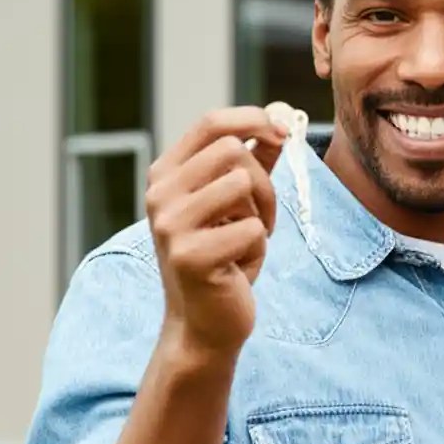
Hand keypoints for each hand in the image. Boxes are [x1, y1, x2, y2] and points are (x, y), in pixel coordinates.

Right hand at [145, 107, 287, 357]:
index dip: (253, 119)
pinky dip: (257, 248)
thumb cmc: (223, 258)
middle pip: (234, 151)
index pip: (211, 123)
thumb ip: (251, 162)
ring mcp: (171, 225)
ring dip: (262, 215)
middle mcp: (160, 194)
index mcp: (165, 174)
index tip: (283, 131)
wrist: (204, 324)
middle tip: (263, 217)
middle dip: (263, 184)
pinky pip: (252, 229)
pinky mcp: (191, 256)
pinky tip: (238, 267)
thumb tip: (279, 120)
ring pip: (244, 185)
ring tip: (247, 241)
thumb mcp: (234, 204)